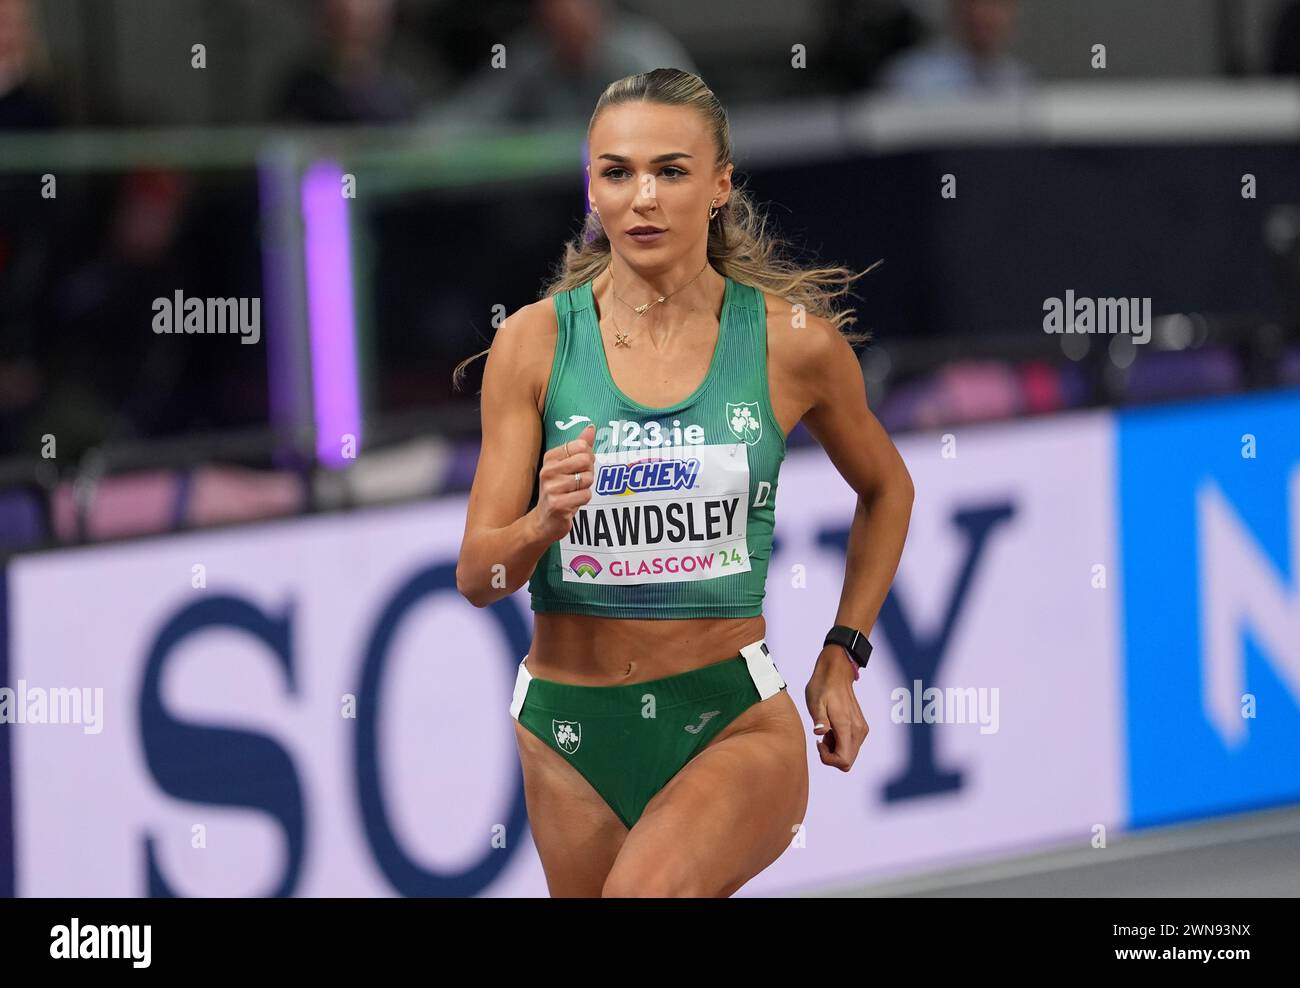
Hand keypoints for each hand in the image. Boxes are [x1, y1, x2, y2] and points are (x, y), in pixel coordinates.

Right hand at [532, 424, 595, 543]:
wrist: (543, 521)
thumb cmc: (559, 491)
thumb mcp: (566, 466)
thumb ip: (580, 447)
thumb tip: (591, 427)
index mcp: (550, 458)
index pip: (581, 446)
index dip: (588, 457)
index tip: (579, 468)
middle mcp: (548, 470)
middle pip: (586, 461)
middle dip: (589, 473)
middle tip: (579, 482)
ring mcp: (551, 488)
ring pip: (587, 479)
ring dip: (586, 488)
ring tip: (573, 493)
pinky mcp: (557, 504)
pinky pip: (585, 495)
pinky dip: (584, 500)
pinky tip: (572, 503)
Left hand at [804, 644, 868, 770]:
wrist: (836, 673)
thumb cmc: (823, 686)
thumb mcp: (815, 701)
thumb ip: (819, 719)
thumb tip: (819, 733)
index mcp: (846, 726)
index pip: (844, 760)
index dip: (828, 759)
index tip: (818, 743)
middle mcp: (858, 730)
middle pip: (848, 762)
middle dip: (831, 756)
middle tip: (820, 738)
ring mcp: (861, 729)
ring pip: (850, 755)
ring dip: (835, 749)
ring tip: (825, 731)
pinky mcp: (861, 727)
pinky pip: (851, 746)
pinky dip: (839, 743)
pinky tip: (830, 729)